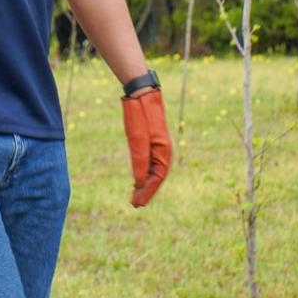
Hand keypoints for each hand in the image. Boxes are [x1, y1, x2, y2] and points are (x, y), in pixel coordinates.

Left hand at [121, 87, 171, 207]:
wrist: (141, 92)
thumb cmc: (140, 114)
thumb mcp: (137, 139)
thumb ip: (139, 160)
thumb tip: (139, 182)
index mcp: (163, 151)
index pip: (157, 178)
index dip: (147, 192)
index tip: (137, 204)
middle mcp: (162, 150)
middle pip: (156, 176)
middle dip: (146, 191)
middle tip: (135, 205)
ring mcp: (157, 146)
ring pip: (153, 171)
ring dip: (145, 184)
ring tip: (136, 196)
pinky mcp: (151, 141)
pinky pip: (150, 162)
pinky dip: (144, 173)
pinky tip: (138, 180)